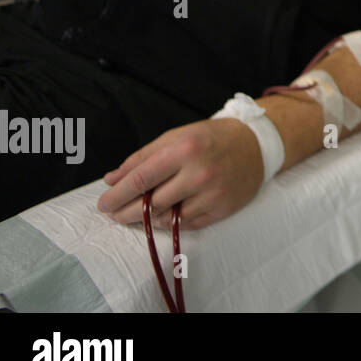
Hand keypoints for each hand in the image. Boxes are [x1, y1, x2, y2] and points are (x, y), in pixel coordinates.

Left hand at [98, 118, 263, 229]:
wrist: (257, 144)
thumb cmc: (212, 138)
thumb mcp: (176, 136)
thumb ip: (143, 157)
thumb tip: (111, 180)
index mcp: (184, 149)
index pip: (141, 179)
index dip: (117, 195)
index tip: (103, 204)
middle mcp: (199, 173)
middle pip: (151, 203)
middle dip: (125, 212)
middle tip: (113, 214)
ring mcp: (213, 194)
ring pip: (168, 217)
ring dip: (147, 219)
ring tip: (138, 214)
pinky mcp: (223, 209)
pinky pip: (188, 224)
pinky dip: (171, 221)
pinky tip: (164, 215)